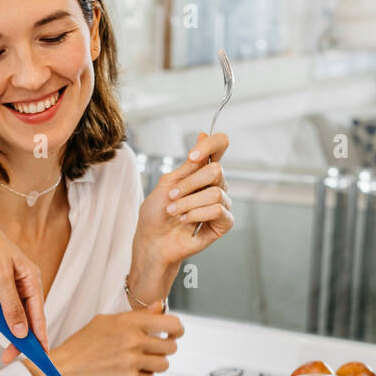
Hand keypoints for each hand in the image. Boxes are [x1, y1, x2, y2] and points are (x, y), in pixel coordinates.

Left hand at [0, 193, 46, 358]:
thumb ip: (11, 307)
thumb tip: (22, 333)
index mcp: (30, 280)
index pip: (39, 316)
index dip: (40, 338)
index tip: (42, 358)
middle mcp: (18, 284)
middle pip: (19, 320)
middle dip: (9, 335)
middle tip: (5, 356)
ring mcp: (0, 286)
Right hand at [29, 308, 183, 375]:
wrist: (61, 371)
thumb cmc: (80, 347)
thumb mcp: (105, 323)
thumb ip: (136, 315)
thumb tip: (160, 307)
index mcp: (128, 322)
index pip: (170, 323)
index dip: (177, 329)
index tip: (175, 333)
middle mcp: (133, 340)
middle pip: (170, 346)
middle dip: (164, 349)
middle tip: (153, 351)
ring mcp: (132, 361)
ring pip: (163, 364)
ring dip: (154, 365)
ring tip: (138, 363)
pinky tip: (129, 374)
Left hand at [128, 132, 232, 304]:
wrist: (152, 242)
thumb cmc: (157, 214)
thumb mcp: (168, 184)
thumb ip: (188, 164)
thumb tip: (204, 133)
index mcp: (202, 172)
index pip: (220, 146)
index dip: (210, 145)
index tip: (192, 157)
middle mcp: (215, 185)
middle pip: (216, 170)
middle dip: (188, 184)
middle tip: (171, 196)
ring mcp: (221, 204)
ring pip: (215, 193)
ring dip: (188, 203)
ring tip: (174, 212)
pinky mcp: (223, 223)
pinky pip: (218, 211)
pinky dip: (197, 214)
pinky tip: (185, 221)